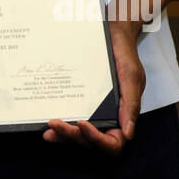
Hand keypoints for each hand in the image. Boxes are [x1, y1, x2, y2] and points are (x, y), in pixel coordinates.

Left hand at [43, 19, 144, 153]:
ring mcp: (93, 112)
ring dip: (63, 135)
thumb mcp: (131, 77)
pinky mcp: (81, 103)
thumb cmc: (124, 55)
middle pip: (90, 142)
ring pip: (78, 136)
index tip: (83, 124)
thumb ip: (131, 104)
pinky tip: (47, 123)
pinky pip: (71, 120)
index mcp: (123, 116)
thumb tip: (127, 134)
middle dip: (72, 137)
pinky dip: (60, 126)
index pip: (113, 144)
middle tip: (56, 124)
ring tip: (49, 126)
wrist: (111, 35)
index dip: (97, 140)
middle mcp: (108, 118)